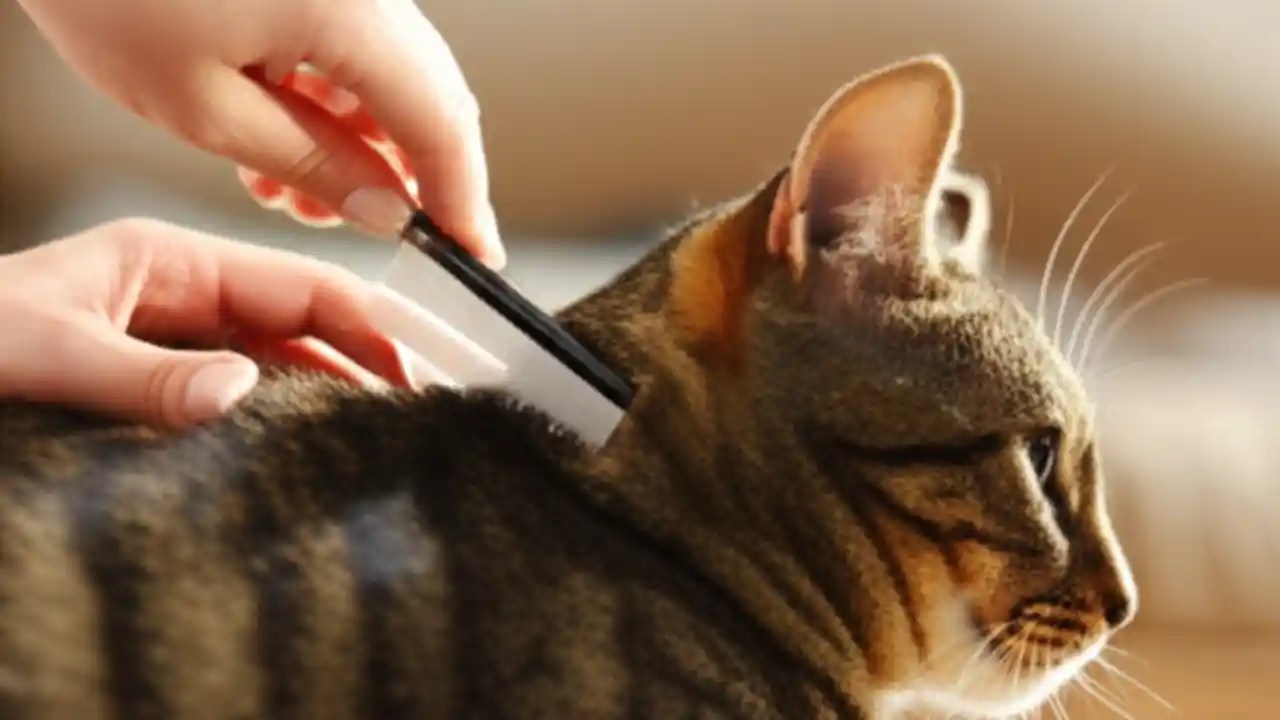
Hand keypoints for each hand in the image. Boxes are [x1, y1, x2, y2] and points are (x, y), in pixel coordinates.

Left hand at [0, 218, 411, 427]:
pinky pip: (244, 401)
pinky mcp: (164, 386)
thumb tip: (242, 392)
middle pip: (303, 325)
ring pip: (281, 366)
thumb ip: (143, 374)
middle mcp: (185, 299)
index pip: (299, 285)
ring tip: (384, 435)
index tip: (419, 365)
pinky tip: (314, 449)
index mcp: (170, 262)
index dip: (368, 321)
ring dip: (331, 396)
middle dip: (366, 362)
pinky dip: (284, 422)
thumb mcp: (43, 352)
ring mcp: (178, 343)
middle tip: (423, 410)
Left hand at [16, 0, 504, 267]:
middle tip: (385, 232)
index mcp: (351, 11)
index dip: (462, 200)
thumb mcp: (204, 106)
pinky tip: (284, 136)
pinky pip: (355, 42)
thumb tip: (387, 210)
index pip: (441, 123)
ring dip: (366, 141)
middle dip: (412, 174)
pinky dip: (336, 97)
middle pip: (430, 95)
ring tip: (295, 191)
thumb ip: (313, 165)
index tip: (472, 254)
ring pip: (391, 73)